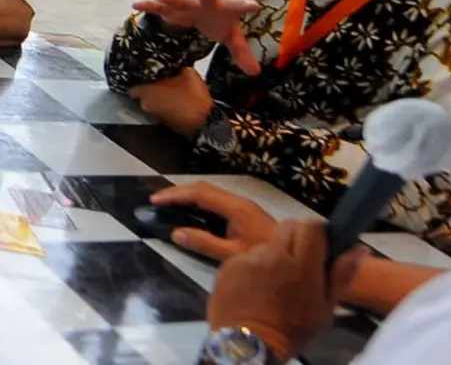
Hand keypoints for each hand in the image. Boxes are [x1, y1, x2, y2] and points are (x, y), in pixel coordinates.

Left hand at [128, 68, 212, 135]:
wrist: (206, 122)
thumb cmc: (194, 99)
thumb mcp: (188, 73)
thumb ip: (176, 67)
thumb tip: (175, 65)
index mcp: (147, 93)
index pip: (132, 86)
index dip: (138, 79)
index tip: (145, 75)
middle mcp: (146, 106)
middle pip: (143, 93)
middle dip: (152, 87)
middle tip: (164, 80)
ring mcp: (154, 116)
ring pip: (153, 102)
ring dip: (160, 96)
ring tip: (173, 89)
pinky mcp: (163, 123)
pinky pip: (161, 109)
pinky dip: (166, 105)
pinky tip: (178, 100)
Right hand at [132, 0, 260, 74]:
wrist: (199, 6)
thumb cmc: (218, 18)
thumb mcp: (230, 35)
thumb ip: (241, 52)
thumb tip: (256, 74)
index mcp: (225, 4)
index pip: (237, 5)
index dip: (245, 5)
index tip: (255, 5)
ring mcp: (187, 0)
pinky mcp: (171, 6)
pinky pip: (159, 6)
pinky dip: (149, 5)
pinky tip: (136, 5)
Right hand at [149, 181, 275, 259]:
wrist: (295, 263)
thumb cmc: (264, 258)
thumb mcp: (232, 255)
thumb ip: (205, 243)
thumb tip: (177, 233)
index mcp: (236, 208)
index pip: (200, 193)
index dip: (176, 195)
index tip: (155, 200)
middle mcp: (239, 202)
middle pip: (204, 188)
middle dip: (179, 191)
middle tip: (157, 200)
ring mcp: (243, 207)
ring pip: (210, 193)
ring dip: (188, 195)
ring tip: (168, 203)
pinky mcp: (244, 214)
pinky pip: (216, 201)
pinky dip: (199, 202)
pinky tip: (190, 211)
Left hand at [209, 221, 365, 362]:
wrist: (246, 346)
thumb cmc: (291, 330)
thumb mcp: (324, 309)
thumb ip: (342, 275)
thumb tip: (360, 248)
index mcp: (303, 266)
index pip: (311, 226)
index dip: (315, 232)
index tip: (316, 245)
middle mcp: (275, 256)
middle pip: (288, 227)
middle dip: (294, 239)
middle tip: (295, 262)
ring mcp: (250, 258)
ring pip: (266, 244)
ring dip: (272, 256)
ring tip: (271, 282)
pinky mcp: (230, 264)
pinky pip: (246, 257)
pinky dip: (251, 268)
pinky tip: (253, 288)